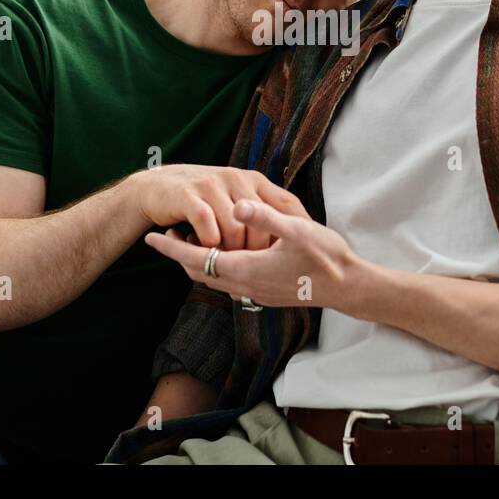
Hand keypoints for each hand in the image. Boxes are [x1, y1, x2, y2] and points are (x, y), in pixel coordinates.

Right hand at [132, 166, 308, 250]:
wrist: (157, 186)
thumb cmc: (204, 200)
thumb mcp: (237, 198)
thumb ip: (262, 213)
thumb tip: (292, 242)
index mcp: (254, 180)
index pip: (287, 203)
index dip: (297, 229)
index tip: (304, 254)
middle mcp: (236, 178)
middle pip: (262, 223)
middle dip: (259, 251)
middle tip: (254, 268)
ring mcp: (212, 185)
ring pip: (234, 229)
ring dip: (231, 252)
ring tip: (226, 262)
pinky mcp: (188, 195)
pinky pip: (207, 226)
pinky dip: (208, 244)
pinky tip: (205, 249)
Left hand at [144, 198, 356, 309]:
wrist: (349, 287)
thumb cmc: (326, 256)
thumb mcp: (297, 229)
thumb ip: (264, 216)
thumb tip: (235, 203)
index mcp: (246, 269)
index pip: (196, 259)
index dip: (170, 249)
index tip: (149, 237)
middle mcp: (245, 286)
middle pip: (198, 272)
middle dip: (179, 255)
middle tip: (166, 233)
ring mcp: (255, 294)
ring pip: (213, 280)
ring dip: (197, 262)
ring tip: (190, 240)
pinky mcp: (265, 295)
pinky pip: (228, 283)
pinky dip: (216, 269)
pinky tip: (224, 254)